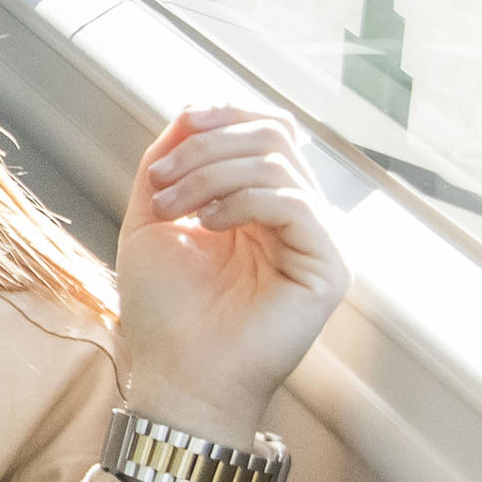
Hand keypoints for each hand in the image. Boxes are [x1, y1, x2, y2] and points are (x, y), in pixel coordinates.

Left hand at [107, 106, 349, 442]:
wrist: (177, 374)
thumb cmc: (165, 309)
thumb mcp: (153, 216)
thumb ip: (168, 160)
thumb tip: (190, 107)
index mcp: (262, 202)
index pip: (266, 130)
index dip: (225, 114)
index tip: (181, 124)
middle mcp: (297, 215)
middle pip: (275, 135)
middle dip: (209, 143)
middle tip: (161, 180)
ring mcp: (318, 240)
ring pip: (278, 164)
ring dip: (210, 173)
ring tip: (171, 207)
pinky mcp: (329, 267)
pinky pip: (296, 203)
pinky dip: (243, 200)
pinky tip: (206, 225)